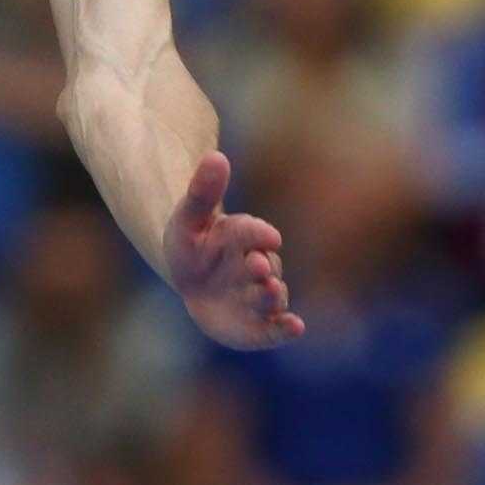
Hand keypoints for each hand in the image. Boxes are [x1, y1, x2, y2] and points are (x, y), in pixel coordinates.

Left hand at [162, 152, 302, 349]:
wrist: (194, 277)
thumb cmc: (192, 243)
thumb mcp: (188, 217)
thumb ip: (201, 192)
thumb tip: (215, 156)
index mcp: (242, 235)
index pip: (251, 232)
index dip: (258, 234)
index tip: (269, 237)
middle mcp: (257, 263)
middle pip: (265, 265)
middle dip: (263, 266)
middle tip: (259, 266)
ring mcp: (258, 292)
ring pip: (270, 294)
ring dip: (270, 295)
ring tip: (267, 291)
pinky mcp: (258, 323)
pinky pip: (272, 327)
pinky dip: (284, 328)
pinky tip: (296, 328)